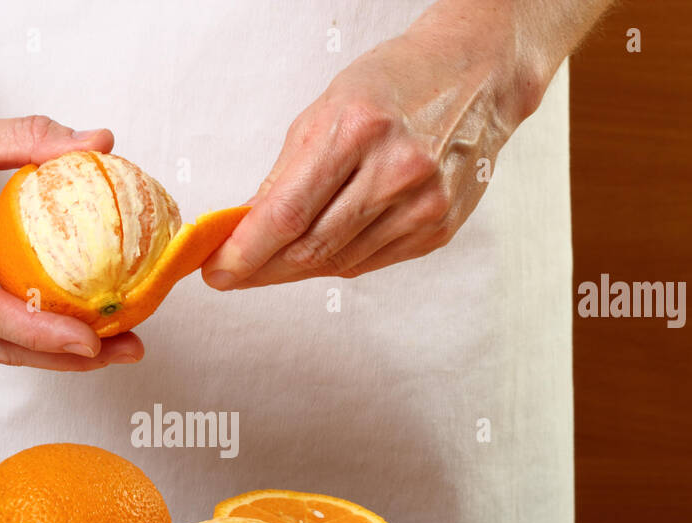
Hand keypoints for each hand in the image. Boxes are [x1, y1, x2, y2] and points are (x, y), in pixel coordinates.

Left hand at [202, 0, 579, 288]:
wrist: (477, 78)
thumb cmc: (394, 86)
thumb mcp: (325, 111)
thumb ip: (284, 176)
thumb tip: (243, 232)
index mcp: (358, 130)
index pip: (286, 215)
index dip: (244, 253)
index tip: (215, 269)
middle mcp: (396, 170)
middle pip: (310, 248)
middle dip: (261, 269)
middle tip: (232, 274)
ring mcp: (424, 204)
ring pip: (338, 263)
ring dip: (296, 268)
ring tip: (272, 260)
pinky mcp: (438, 228)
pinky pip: (370, 262)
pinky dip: (337, 260)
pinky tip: (322, 249)